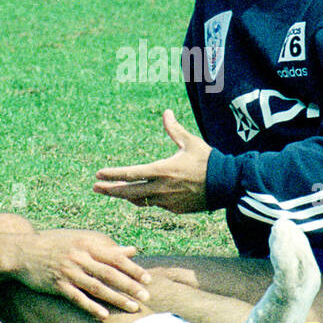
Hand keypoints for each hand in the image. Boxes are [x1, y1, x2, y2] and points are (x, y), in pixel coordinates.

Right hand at [12, 230, 151, 319]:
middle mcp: (79, 257)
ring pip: (97, 287)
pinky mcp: (57, 285)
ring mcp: (68, 271)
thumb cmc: (55, 246)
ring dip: (116, 298)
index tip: (148, 279)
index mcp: (87, 244)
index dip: (133, 269)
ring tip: (132, 307)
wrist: (22, 252)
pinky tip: (104, 315)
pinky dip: (91, 307)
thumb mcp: (81, 241)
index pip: (115, 257)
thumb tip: (132, 250)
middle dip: (129, 286)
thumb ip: (107, 247)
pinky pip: (77, 298)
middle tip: (146, 296)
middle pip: (109, 273)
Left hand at [94, 110, 210, 213]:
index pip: (131, 174)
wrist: (227, 185)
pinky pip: (155, 204)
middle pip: (129, 192)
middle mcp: (162, 188)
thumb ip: (174, 129)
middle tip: (95, 188)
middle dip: (110, 190)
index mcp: (163, 170)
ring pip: (140, 200)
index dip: (113, 175)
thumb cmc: (208, 160)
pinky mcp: (175, 209)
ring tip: (115, 190)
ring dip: (126, 196)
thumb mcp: (190, 142)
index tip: (98, 175)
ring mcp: (168, 202)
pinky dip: (145, 199)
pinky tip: (139, 195)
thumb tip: (166, 112)